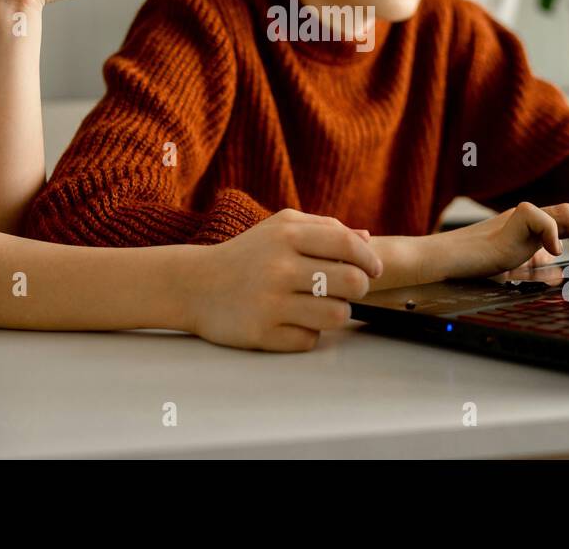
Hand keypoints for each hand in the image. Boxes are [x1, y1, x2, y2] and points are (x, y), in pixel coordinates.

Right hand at [185, 209, 383, 351]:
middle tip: (349, 290)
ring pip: (337, 315)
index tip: (373, 270)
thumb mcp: (280, 228)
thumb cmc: (245, 255)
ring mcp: (269, 302)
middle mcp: (279, 267)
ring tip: (321, 306)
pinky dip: (307, 333)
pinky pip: (309, 339)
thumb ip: (323, 228)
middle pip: (350, 282)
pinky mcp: (261, 333)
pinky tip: (292, 321)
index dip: (369, 259)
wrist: (194, 284)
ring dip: (336, 313)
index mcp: (286, 235)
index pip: (347, 245)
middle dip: (358, 288)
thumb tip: (366, 238)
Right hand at [444, 201, 568, 280]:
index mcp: (540, 226)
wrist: (445, 261)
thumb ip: (543, 265)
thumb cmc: (477, 267)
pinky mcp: (510, 221)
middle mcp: (535, 217)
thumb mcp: (520, 268)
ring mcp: (523, 217)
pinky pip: (539, 219)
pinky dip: (552, 235)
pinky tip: (558, 254)